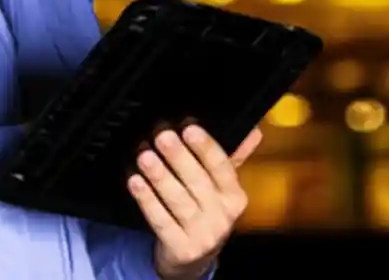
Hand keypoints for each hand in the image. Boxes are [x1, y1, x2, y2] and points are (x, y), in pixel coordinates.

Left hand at [127, 124, 261, 279]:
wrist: (192, 259)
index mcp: (235, 197)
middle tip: (162, 136)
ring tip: (145, 157)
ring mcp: (203, 236)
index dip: (206, 148)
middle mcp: (223, 217)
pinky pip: (162, 222)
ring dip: (161, 177)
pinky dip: (148, 201)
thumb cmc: (204, 213)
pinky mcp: (181, 249)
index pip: (223, 168)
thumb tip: (252, 131)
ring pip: (179, 202)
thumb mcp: (220, 189)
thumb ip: (232, 159)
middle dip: (179, 157)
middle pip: (199, 183)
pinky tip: (135, 183)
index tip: (190, 128)